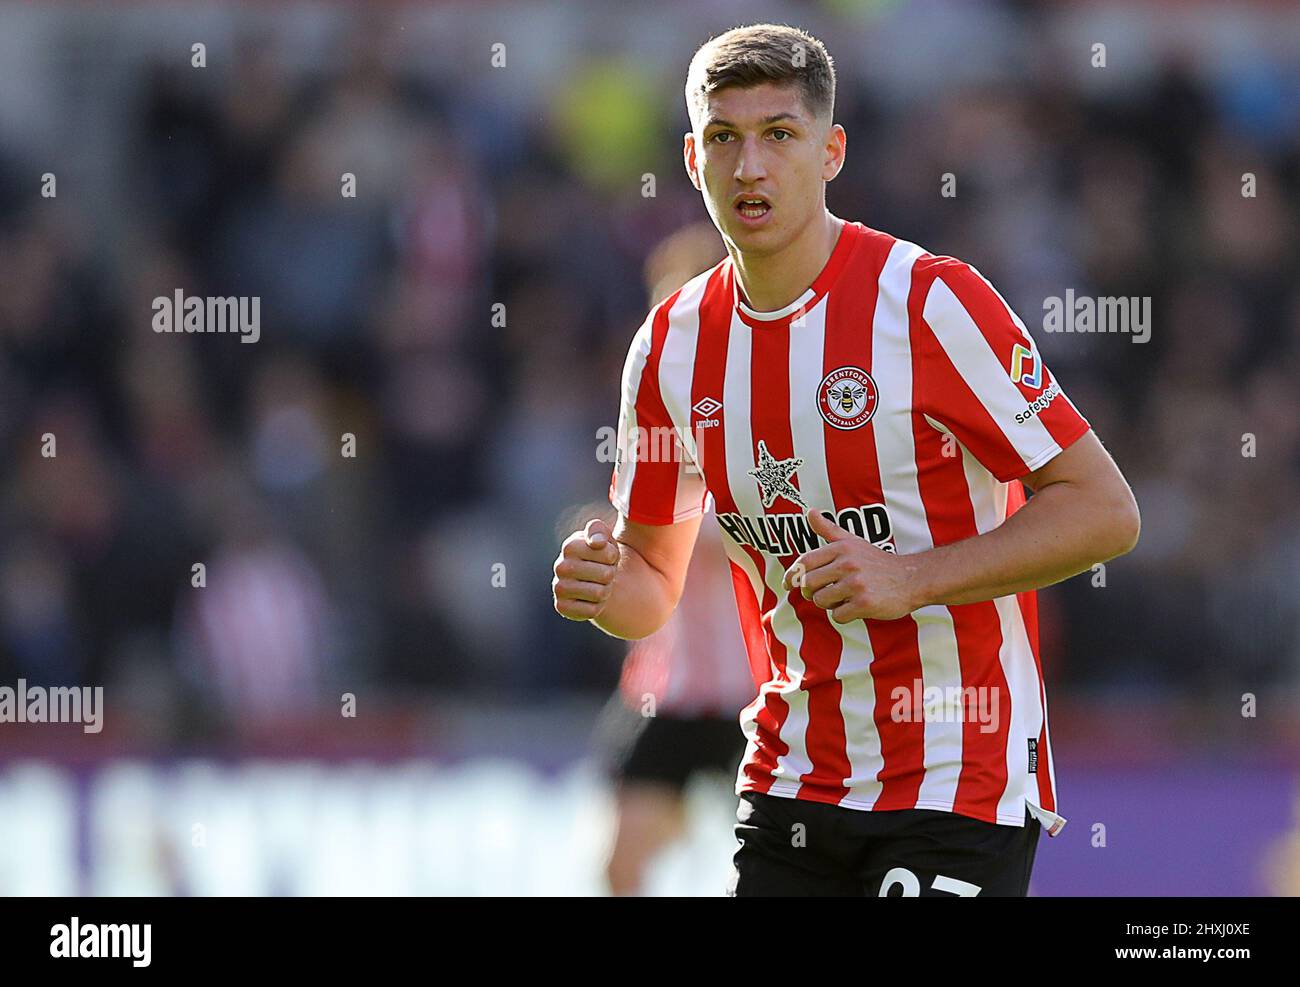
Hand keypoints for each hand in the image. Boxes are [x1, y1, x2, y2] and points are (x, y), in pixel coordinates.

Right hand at [552, 519, 620, 620]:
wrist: (595, 580)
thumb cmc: (601, 554)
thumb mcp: (604, 536)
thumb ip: (599, 531)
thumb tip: (596, 543)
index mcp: (570, 546)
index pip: (608, 555)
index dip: (614, 557)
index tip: (607, 556)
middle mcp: (560, 566)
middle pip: (605, 575)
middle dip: (610, 574)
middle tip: (604, 573)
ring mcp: (558, 588)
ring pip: (600, 593)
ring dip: (605, 590)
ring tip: (599, 584)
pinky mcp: (562, 607)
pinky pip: (592, 611)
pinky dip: (597, 606)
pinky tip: (591, 599)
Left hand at [781, 510, 921, 621]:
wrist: (911, 579)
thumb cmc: (877, 562)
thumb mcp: (853, 541)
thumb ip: (829, 529)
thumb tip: (809, 512)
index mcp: (841, 548)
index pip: (804, 562)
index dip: (791, 575)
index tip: (787, 584)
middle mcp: (847, 564)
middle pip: (808, 584)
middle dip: (811, 592)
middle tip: (824, 592)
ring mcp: (856, 584)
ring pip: (821, 601)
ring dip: (829, 604)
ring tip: (844, 598)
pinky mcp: (865, 603)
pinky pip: (837, 615)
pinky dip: (843, 615)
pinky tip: (856, 607)